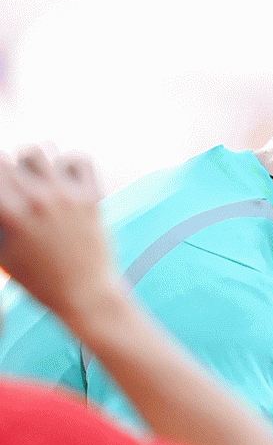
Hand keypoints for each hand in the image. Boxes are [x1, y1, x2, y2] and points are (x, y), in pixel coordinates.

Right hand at [0, 146, 121, 322]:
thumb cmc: (38, 279)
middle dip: (8, 173)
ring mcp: (67, 196)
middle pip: (10, 159)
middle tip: (15, 192)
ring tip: (35, 182)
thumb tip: (1, 201)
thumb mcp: (2, 253)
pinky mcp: (91, 197)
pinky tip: (63, 180)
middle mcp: (38, 200)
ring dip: (33, 164)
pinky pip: (78, 159)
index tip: (3, 190)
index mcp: (11, 215)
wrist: (86, 294)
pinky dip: (68, 164)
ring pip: (39, 151)